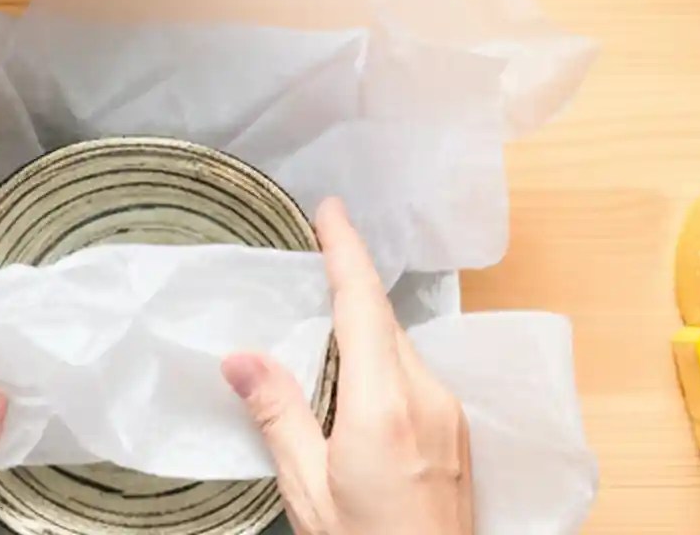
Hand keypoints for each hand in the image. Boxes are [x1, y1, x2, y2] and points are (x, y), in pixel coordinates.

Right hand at [222, 198, 472, 534]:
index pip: (362, 304)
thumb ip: (278, 416)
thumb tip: (241, 358)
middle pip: (384, 320)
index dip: (345, 250)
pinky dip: (384, 362)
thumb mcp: (309, 488)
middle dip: (350, 286)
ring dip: (366, 329)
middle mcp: (426, 396)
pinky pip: (416, 374)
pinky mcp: (457, 431)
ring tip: (324, 332)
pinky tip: (358, 386)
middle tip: (315, 258)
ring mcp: (449, 413)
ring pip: (402, 347)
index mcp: (383, 404)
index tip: (331, 211)